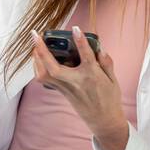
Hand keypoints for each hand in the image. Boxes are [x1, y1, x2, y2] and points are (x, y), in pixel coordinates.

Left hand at [29, 26, 127, 149]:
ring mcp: (66, 88)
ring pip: (44, 75)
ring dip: (37, 59)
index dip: (80, 41)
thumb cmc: (110, 99)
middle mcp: (76, 82)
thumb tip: (101, 49)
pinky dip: (38, 68)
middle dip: (42, 51)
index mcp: (92, 76)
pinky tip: (39, 59)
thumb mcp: (113, 79)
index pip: (86, 56)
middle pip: (53, 68)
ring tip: (35, 44)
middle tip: (36, 35)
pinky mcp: (61, 92)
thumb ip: (107, 63)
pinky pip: (45, 80)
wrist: (103, 120)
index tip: (75, 28)